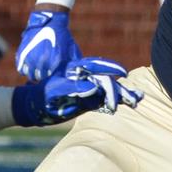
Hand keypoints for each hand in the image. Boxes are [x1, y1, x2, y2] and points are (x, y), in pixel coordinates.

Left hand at [12, 57, 141, 125]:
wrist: (35, 105)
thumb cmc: (43, 96)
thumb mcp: (56, 91)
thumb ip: (75, 88)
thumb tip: (94, 88)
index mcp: (76, 70)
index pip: (96, 66)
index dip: (110, 67)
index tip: (123, 73)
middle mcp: (83, 78)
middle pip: (106, 80)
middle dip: (119, 89)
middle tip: (129, 98)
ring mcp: (86, 90)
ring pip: (108, 91)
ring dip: (122, 95)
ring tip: (136, 100)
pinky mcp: (87, 101)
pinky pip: (103, 101)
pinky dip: (115, 102)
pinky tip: (127, 104)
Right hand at [14, 8, 82, 80]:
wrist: (50, 21)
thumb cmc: (63, 37)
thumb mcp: (72, 50)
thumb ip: (73, 64)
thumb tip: (74, 76)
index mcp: (54, 61)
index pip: (50, 79)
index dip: (51, 79)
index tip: (52, 77)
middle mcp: (41, 61)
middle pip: (39, 78)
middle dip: (42, 77)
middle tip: (45, 73)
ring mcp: (30, 57)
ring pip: (29, 74)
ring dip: (33, 74)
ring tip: (37, 70)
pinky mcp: (22, 53)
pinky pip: (20, 68)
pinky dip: (24, 69)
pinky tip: (29, 66)